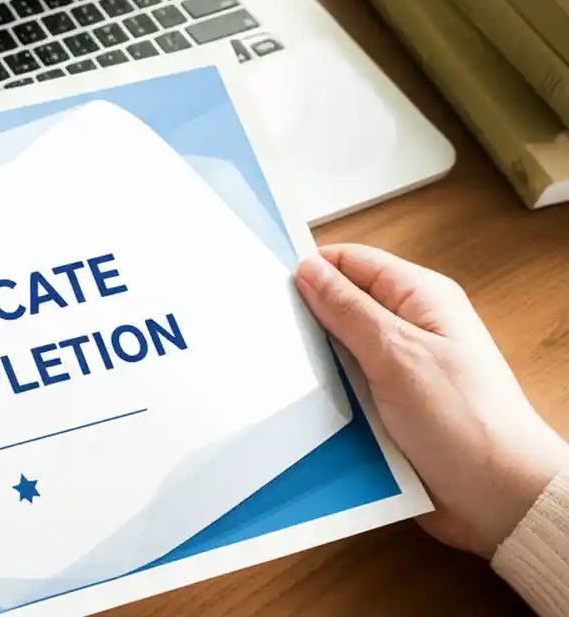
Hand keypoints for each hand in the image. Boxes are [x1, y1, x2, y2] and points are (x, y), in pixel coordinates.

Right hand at [295, 244, 568, 558]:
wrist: (497, 496)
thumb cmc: (462, 419)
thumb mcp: (396, 354)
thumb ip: (348, 309)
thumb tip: (308, 269)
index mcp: (421, 297)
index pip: (353, 262)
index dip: (311, 269)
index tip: (266, 286)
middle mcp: (410, 326)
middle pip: (343, 305)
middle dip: (306, 318)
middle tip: (263, 331)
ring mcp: (400, 367)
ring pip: (339, 350)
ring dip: (314, 361)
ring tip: (274, 368)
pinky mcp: (390, 404)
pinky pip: (345, 387)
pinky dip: (325, 392)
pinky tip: (297, 401)